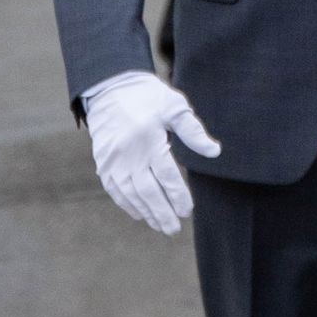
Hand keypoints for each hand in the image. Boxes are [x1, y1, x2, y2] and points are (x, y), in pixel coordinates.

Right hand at [83, 71, 219, 234]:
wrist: (111, 88)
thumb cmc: (148, 96)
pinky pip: (114, 189)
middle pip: (147, 190)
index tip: (188, 211)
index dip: (178, 196)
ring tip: (160, 226)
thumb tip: (214, 152)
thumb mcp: (174, 106)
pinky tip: (139, 214)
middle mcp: (129, 153)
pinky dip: (127, 204)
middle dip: (162, 212)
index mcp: (149, 139)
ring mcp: (113, 160)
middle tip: (174, 229)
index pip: (166, 175)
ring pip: (130, 194)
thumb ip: (193, 131)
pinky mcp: (103, 162)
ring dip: (146, 212)